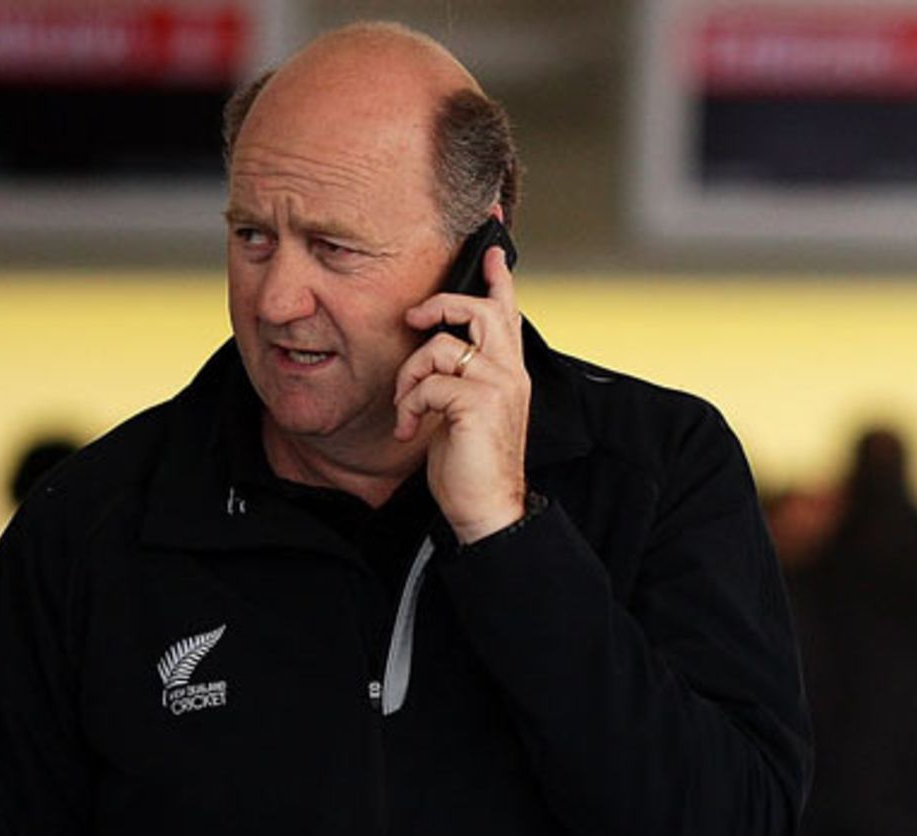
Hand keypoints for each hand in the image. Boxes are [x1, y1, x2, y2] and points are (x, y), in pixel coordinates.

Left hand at [394, 246, 529, 543]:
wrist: (487, 508)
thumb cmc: (471, 463)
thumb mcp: (466, 411)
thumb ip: (461, 377)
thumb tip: (435, 352)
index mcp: (509, 371)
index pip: (507, 311)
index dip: (499, 276)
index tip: (493, 246)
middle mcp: (510, 372)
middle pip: (477, 309)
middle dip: (439, 305)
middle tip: (414, 317)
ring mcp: (498, 385)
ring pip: (440, 346)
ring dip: (409, 377)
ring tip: (406, 408)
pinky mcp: (477, 403)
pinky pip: (429, 382)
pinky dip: (409, 405)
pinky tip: (408, 429)